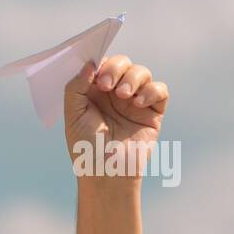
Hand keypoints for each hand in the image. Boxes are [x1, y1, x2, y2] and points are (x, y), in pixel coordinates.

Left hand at [64, 54, 168, 178]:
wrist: (106, 173)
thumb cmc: (85, 147)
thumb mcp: (73, 115)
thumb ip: (76, 87)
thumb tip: (90, 63)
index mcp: (94, 91)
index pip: (101, 64)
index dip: (100, 61)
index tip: (96, 70)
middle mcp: (115, 93)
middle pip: (123, 63)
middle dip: (116, 68)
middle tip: (107, 85)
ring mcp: (135, 101)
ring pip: (142, 72)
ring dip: (133, 78)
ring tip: (123, 96)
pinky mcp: (153, 112)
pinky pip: (160, 90)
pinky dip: (151, 90)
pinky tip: (138, 102)